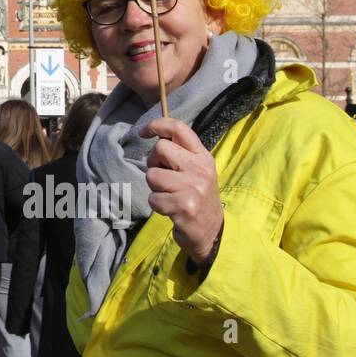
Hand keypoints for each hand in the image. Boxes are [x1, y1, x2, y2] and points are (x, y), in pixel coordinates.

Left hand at [142, 117, 222, 265]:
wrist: (212, 232)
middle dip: (153, 162)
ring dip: (155, 187)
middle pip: (160, 148)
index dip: (156, 125)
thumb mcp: (196, 171)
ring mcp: (193, 188)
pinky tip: (170, 209)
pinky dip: (156, 205)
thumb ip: (180, 153)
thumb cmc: (197, 197)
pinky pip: (153, 198)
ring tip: (169, 195)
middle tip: (164, 177)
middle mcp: (200, 169)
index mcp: (203, 157)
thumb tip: (154, 135)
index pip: (179, 128)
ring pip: (152, 174)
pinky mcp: (183, 207)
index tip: (143, 132)